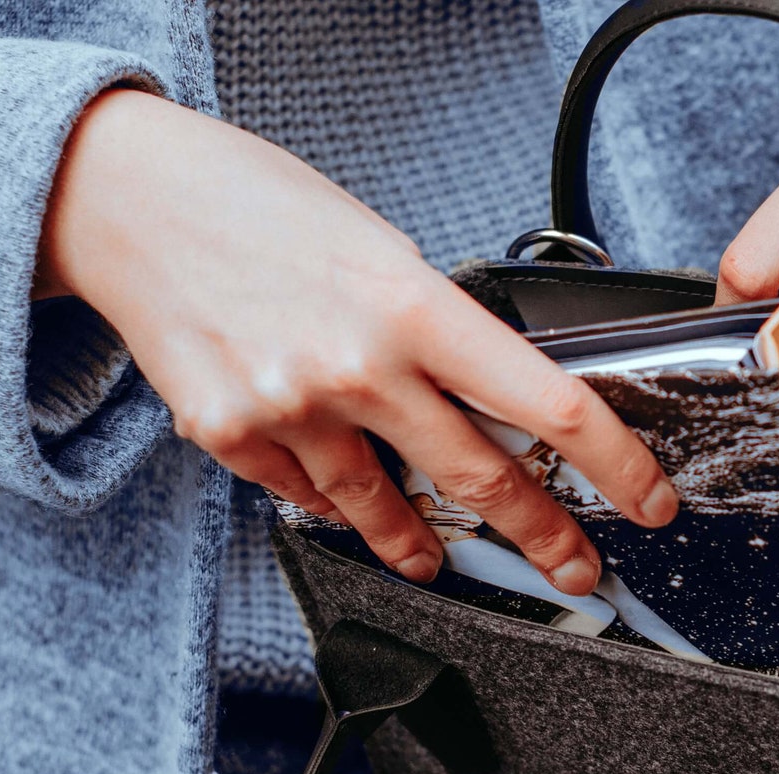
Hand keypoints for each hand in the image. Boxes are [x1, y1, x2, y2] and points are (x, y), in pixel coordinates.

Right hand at [36, 89, 678, 593]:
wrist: (130, 200)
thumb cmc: (261, 205)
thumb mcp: (380, 248)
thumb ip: (436, 326)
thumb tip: (489, 393)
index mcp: (416, 305)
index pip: (550, 405)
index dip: (616, 465)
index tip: (648, 500)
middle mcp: (360, 366)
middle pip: (483, 479)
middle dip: (545, 539)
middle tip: (578, 568)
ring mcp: (292, 411)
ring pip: (391, 510)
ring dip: (430, 546)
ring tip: (448, 561)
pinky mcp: (233, 440)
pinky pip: (312, 497)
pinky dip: (339, 503)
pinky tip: (351, 503)